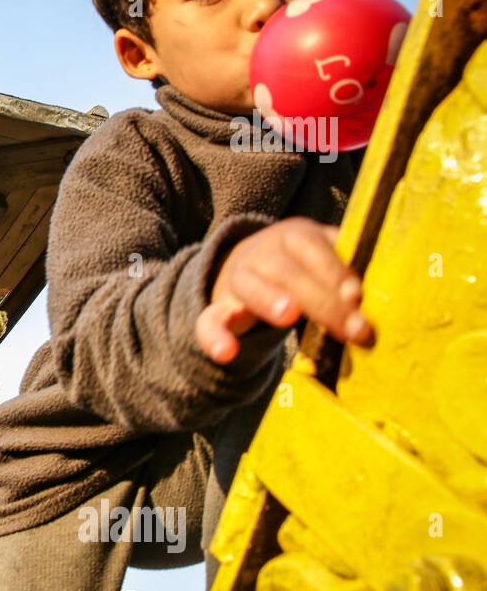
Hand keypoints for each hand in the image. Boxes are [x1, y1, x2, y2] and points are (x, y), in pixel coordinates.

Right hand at [196, 218, 372, 363]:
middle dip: (323, 300)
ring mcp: (236, 280)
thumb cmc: (303, 269)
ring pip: (249, 286)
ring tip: (289, 315)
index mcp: (294, 236)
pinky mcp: (217, 309)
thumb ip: (348, 273)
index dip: (336, 270)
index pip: (314, 248)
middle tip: (354, 329)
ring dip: (269, 299)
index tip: (358, 296)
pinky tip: (226, 354)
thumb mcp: (325, 260)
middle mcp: (262, 253)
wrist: (247, 269)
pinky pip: (208, 321)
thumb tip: (382, 298)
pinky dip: (215, 337)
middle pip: (288, 271)